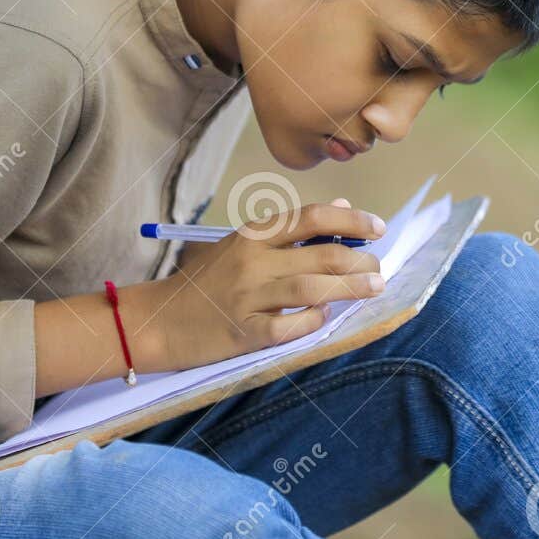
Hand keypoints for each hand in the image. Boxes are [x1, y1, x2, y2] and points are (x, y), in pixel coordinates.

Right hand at [139, 198, 386, 369]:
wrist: (160, 320)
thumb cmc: (209, 282)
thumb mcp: (245, 244)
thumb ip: (292, 228)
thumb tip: (341, 206)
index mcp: (254, 235)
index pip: (312, 217)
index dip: (351, 220)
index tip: (377, 229)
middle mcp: (252, 261)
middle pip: (320, 254)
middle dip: (359, 260)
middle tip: (379, 270)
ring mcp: (247, 297)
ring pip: (310, 288)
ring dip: (349, 288)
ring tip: (373, 288)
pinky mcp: (243, 332)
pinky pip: (288, 326)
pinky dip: (312, 321)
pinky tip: (325, 317)